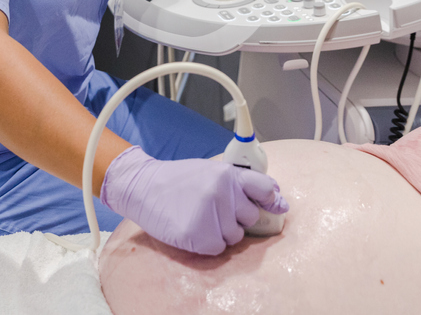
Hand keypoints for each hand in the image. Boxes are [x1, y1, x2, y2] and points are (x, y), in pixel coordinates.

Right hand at [100, 146, 289, 255]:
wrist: (142, 187)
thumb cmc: (178, 180)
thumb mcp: (210, 170)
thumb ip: (240, 183)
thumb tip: (277, 199)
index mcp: (227, 174)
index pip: (265, 188)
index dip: (270, 199)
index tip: (270, 205)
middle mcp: (222, 192)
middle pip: (250, 217)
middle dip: (236, 217)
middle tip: (214, 209)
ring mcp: (210, 214)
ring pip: (235, 236)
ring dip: (222, 232)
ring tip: (200, 217)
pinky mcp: (198, 234)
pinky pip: (219, 249)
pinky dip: (208, 244)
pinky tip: (193, 228)